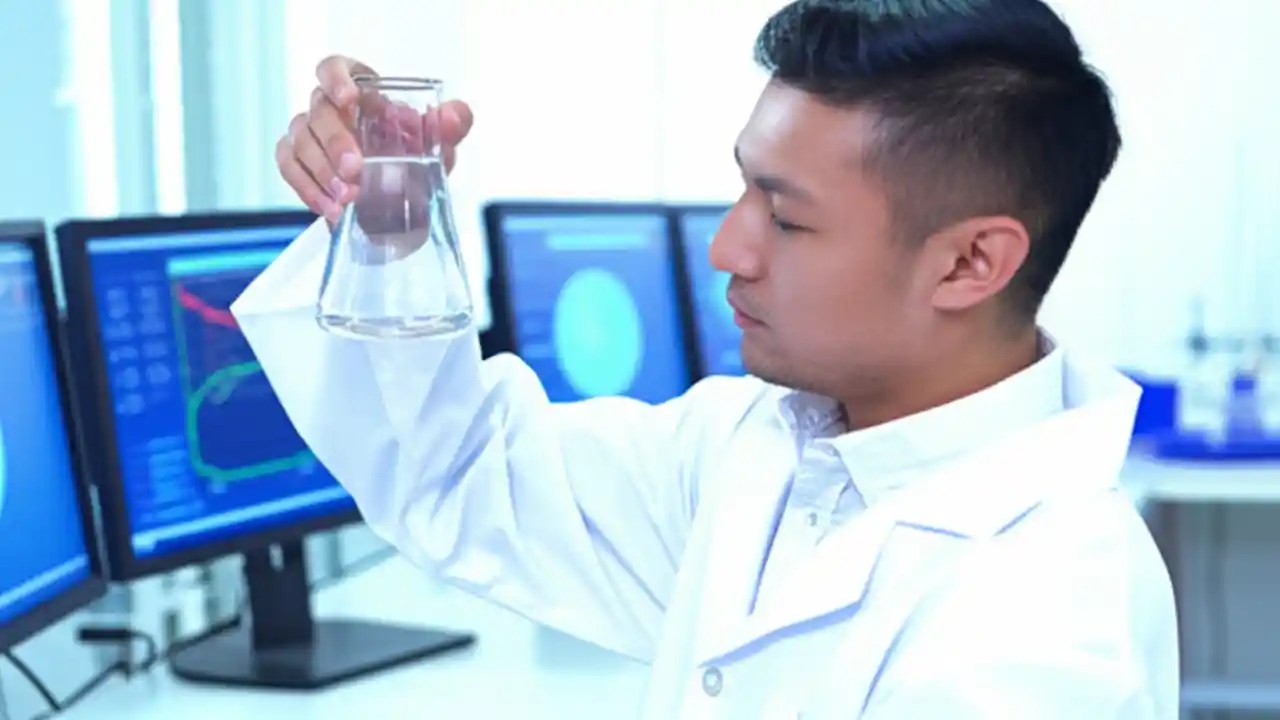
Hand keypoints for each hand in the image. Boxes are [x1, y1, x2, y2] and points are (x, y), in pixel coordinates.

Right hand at [275, 55, 474, 224]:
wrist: (403, 192)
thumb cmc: (414, 152)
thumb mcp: (438, 140)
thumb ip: (451, 124)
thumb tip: (455, 116)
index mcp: (360, 88)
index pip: (334, 67)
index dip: (335, 79)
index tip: (348, 100)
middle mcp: (329, 106)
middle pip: (318, 111)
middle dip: (335, 141)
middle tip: (355, 169)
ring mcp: (309, 132)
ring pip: (300, 141)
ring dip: (321, 171)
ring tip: (347, 197)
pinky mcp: (297, 159)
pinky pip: (289, 166)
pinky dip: (307, 188)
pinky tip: (330, 208)